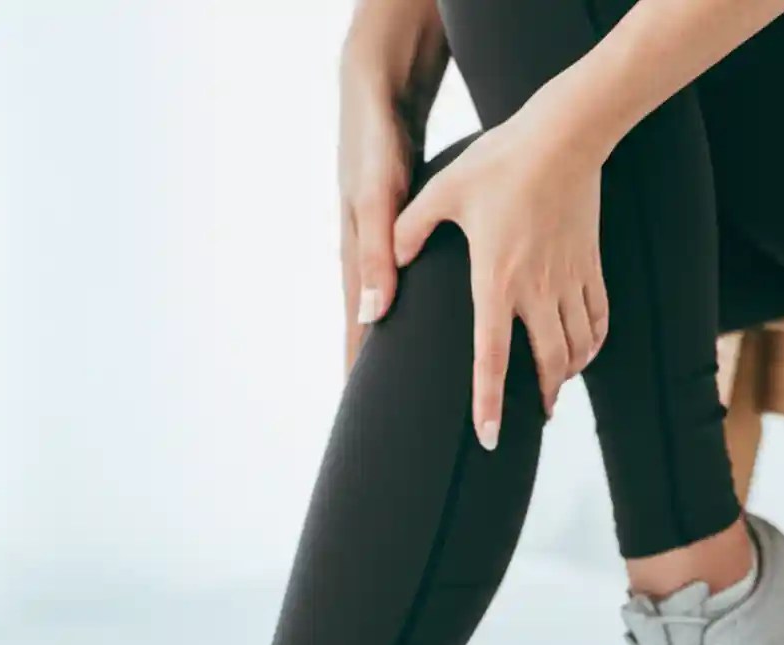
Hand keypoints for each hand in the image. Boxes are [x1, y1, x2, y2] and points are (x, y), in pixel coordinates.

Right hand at [337, 7, 447, 374]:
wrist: (379, 93)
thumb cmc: (375, 145)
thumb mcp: (375, 199)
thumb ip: (375, 253)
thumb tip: (373, 314)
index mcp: (356, 254)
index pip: (356, 326)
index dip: (362, 368)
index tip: (367, 413)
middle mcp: (365, 254)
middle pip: (370, 322)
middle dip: (378, 364)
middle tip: (391, 409)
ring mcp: (379, 240)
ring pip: (388, 302)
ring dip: (395, 336)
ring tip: (411, 373)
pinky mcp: (397, 225)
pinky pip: (403, 276)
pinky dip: (409, 301)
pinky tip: (427, 312)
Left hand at [393, 110, 609, 449]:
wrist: (565, 135)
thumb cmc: (499, 162)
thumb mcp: (442, 191)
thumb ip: (409, 230)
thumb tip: (387, 262)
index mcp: (495, 280)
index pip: (492, 357)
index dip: (490, 403)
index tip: (490, 438)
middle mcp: (537, 288)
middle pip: (546, 363)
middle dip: (539, 399)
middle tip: (528, 421)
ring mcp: (569, 278)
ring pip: (578, 347)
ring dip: (566, 375)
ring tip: (553, 390)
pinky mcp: (591, 264)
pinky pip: (598, 318)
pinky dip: (592, 344)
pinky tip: (583, 352)